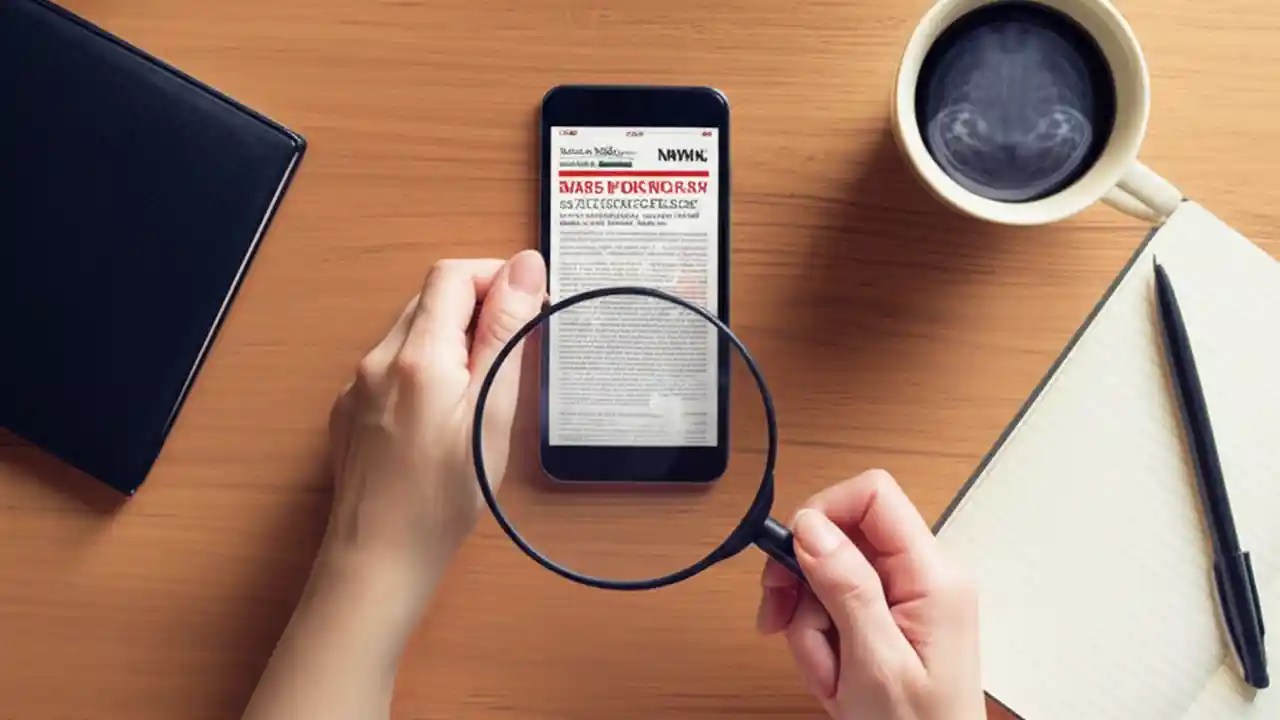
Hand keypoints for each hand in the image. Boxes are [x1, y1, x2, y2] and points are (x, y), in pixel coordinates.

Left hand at [242, 251, 545, 719]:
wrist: (378, 559)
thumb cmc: (444, 496)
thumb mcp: (490, 411)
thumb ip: (505, 333)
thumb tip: (523, 266)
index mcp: (418, 354)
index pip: (453, 275)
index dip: (496, 277)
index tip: (528, 305)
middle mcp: (378, 359)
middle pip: (430, 299)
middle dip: (476, 308)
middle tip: (513, 351)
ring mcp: (357, 385)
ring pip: (410, 332)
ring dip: (450, 339)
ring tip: (482, 389)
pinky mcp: (348, 411)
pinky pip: (391, 367)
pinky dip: (423, 370)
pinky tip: (442, 416)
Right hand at [756, 470, 983, 719]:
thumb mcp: (874, 663)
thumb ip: (845, 588)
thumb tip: (811, 523)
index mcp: (933, 576)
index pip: (873, 495)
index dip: (822, 511)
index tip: (789, 555)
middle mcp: (924, 576)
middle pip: (842, 534)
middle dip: (804, 580)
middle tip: (782, 621)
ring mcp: (907, 596)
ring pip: (829, 572)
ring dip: (809, 620)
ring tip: (825, 669)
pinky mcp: (890, 616)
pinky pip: (835, 602)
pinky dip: (819, 634)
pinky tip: (830, 669)